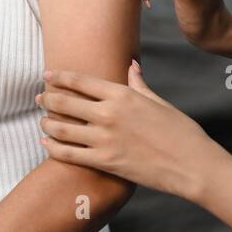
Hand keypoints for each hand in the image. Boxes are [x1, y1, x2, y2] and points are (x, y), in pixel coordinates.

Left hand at [36, 60, 213, 201]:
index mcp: (123, 95)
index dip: (60, 77)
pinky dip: (53, 148)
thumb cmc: (181, 132)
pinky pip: (68, 154)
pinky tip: (46, 143)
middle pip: (65, 103)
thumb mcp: (159, 102)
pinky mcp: (105, 162)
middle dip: (48, 99)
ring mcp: (105, 139)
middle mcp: (109, 114)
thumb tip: (131, 65)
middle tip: (40, 98)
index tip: (48, 76)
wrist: (192, 165)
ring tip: (43, 121)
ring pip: (62, 129)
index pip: (81, 81)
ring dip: (48, 123)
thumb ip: (139, 84)